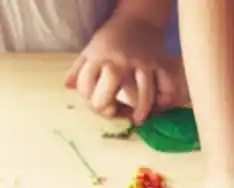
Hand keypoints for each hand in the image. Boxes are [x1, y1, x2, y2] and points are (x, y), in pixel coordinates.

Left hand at [65, 16, 181, 123]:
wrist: (139, 19)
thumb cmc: (111, 38)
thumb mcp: (90, 49)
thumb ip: (78, 69)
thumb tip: (68, 87)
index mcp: (99, 57)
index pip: (87, 82)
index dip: (88, 97)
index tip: (96, 104)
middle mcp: (120, 60)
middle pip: (112, 80)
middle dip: (109, 102)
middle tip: (113, 112)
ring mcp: (142, 62)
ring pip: (144, 88)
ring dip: (141, 108)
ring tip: (138, 121)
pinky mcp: (158, 63)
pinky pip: (165, 81)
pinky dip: (166, 95)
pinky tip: (161, 106)